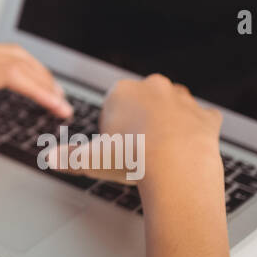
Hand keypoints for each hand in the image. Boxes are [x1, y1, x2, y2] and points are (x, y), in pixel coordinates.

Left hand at [0, 42, 69, 141]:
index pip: (14, 76)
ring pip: (7, 52)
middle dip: (45, 80)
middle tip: (63, 103)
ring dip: (32, 68)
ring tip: (48, 89)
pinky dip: (15, 62)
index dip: (42, 92)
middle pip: (17, 60)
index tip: (60, 108)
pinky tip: (14, 74)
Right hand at [44, 73, 222, 189]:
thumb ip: (70, 157)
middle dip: (142, 122)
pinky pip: (202, 121)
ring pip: (174, 108)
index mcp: (122, 91)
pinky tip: (189, 148)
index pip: (114, 107)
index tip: (116, 148)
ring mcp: (183, 100)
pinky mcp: (207, 117)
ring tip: (163, 153)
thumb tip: (49, 159)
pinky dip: (198, 132)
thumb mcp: (92, 159)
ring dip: (170, 124)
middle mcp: (154, 87)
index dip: (114, 130)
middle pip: (144, 103)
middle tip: (138, 151)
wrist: (176, 169)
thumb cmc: (131, 160)